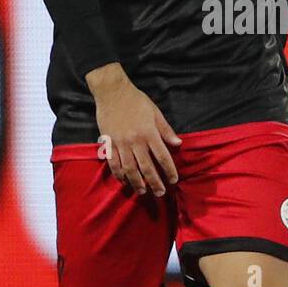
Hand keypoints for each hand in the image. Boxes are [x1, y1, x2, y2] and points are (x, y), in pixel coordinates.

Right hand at [86, 64, 181, 196]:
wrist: (112, 92)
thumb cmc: (136, 101)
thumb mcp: (155, 112)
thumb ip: (166, 130)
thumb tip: (178, 144)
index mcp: (149, 133)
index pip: (162, 156)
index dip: (169, 170)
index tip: (173, 180)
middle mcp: (135, 141)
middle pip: (146, 167)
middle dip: (154, 182)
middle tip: (160, 194)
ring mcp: (121, 143)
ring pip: (129, 169)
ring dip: (137, 183)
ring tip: (143, 192)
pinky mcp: (109, 143)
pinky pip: (114, 164)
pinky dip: (119, 175)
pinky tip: (124, 181)